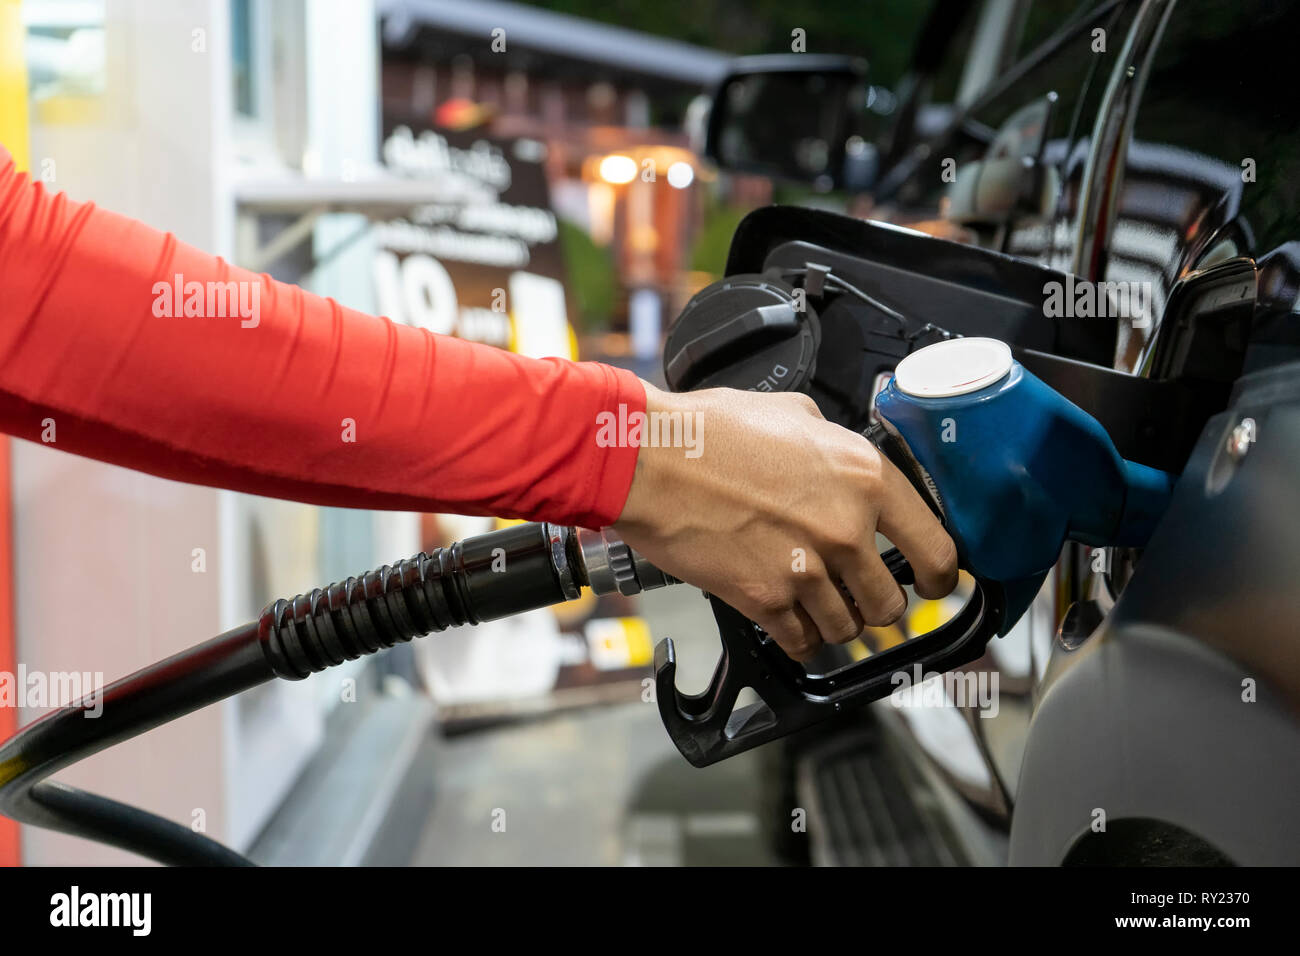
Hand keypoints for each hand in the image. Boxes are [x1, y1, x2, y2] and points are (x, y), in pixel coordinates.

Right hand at [613, 382, 957, 661]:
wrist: (649, 459)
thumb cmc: (708, 431)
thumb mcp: (793, 414)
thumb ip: (834, 444)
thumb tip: (844, 463)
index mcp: (865, 478)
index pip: (936, 547)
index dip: (942, 576)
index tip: (935, 584)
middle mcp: (846, 528)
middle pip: (891, 601)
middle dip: (877, 603)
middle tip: (860, 595)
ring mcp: (806, 569)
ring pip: (847, 628)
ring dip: (835, 622)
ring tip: (815, 605)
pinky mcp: (765, 599)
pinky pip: (802, 642)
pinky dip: (800, 640)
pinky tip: (789, 623)